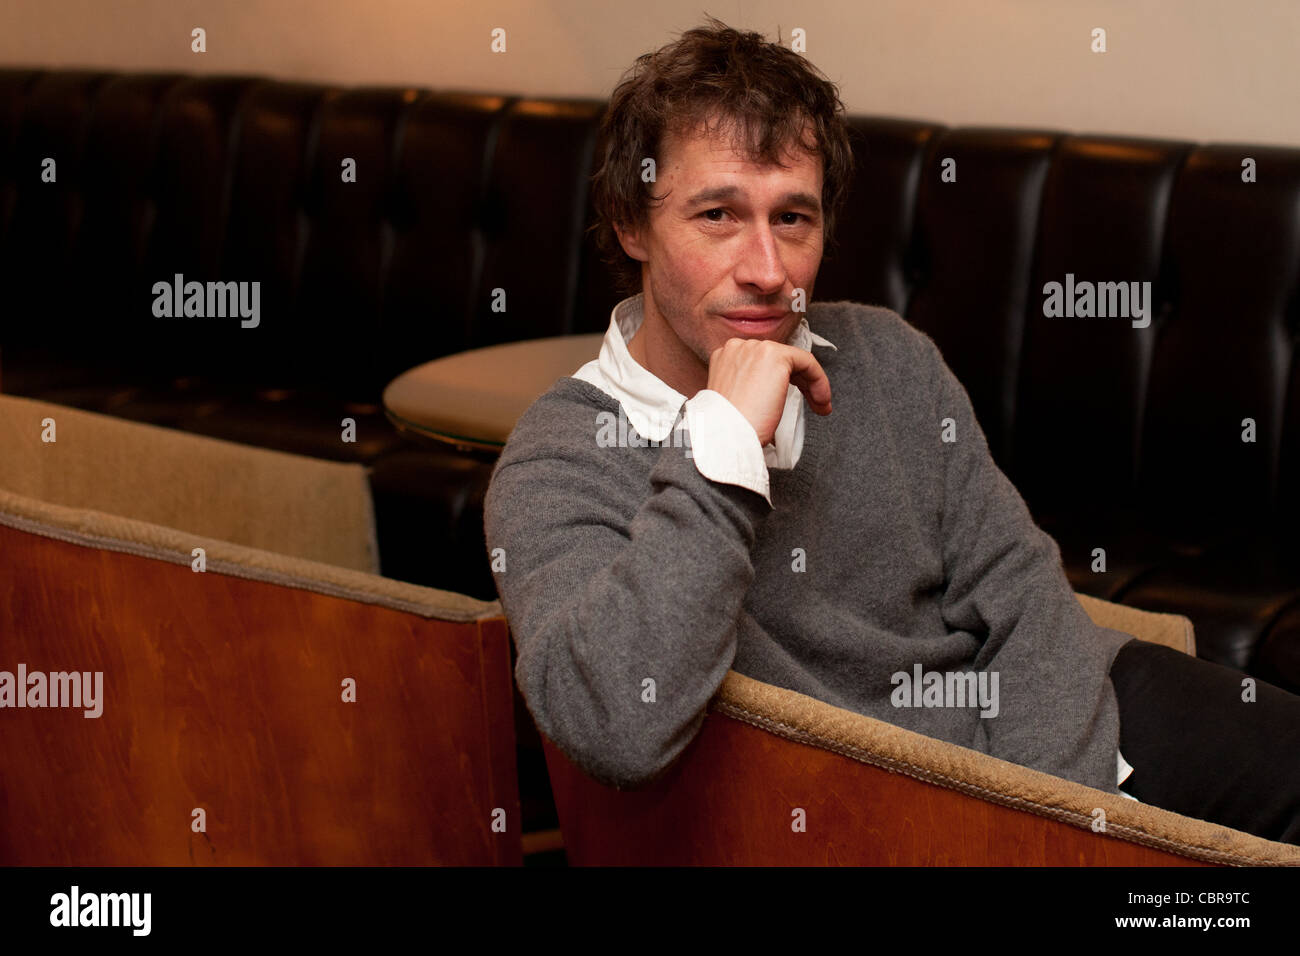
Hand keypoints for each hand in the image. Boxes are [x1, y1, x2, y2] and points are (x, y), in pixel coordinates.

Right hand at [705, 338, 831, 446]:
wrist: (725, 436)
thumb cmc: (729, 429)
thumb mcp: (736, 403)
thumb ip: (749, 389)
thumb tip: (772, 396)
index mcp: (725, 358)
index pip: (761, 362)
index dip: (782, 381)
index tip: (793, 402)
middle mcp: (737, 347)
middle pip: (779, 359)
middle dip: (799, 382)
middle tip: (812, 404)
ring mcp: (755, 349)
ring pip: (794, 360)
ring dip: (811, 383)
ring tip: (820, 405)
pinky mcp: (774, 356)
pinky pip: (806, 361)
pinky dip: (819, 379)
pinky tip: (821, 400)